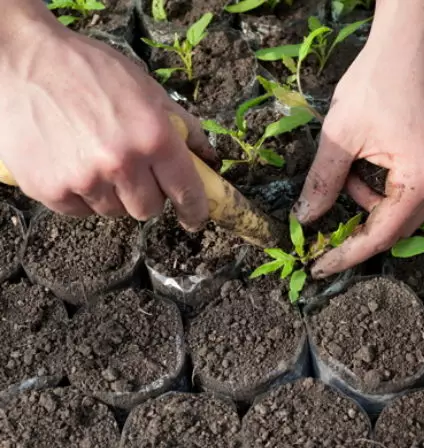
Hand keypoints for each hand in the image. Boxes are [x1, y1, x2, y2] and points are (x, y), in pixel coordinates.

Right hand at [0, 1, 214, 230]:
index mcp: (153, 138)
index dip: (195, 211)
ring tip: (96, 159)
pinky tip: (72, 164)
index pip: (187, 192)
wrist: (23, 61)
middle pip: (148, 210)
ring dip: (112, 194)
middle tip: (134, 171)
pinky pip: (80, 211)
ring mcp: (83, 180)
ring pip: (114, 211)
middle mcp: (121, 163)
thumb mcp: (148, 90)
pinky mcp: (49, 189)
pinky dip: (82, 196)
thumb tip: (208, 158)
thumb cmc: (90, 71)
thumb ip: (183, 128)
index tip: (194, 218)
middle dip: (147, 195)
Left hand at [292, 0, 423, 277]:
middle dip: (358, 227)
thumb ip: (322, 183)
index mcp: (423, 178)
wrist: (411, 41)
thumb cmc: (377, 80)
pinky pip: (411, 189)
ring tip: (347, 172)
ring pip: (402, 208)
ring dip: (368, 201)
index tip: (320, 266)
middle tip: (325, 230)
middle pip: (397, 227)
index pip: (382, 234)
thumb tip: (305, 219)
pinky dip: (383, 187)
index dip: (348, 254)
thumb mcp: (340, 135)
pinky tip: (367, 161)